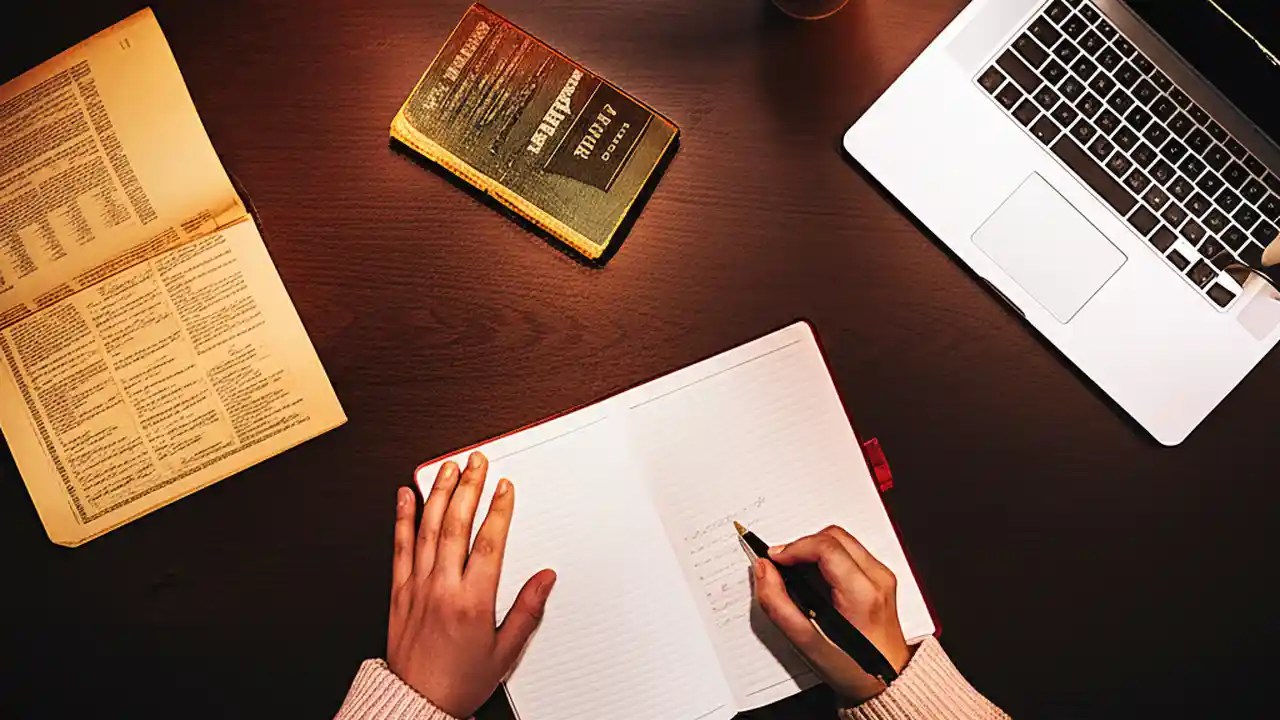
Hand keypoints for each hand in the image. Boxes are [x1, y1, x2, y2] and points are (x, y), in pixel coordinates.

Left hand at [387, 452, 556, 717]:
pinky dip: (402, 519)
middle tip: (476, 462)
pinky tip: (405, 497)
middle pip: (457, 525)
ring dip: (439, 493)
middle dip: (468, 488)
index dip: (498, 509)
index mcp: (472, 602)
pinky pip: (400, 547)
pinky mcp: (398, 591)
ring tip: (448, 468)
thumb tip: (546, 578)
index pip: (488, 542)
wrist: (415, 703)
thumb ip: (527, 611)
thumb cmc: (459, 681)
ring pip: (428, 528)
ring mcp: (417, 586)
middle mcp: (442, 588)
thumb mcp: (505, 652)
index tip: (504, 487)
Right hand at [753, 525, 910, 705]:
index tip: (774, 558)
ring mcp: (882, 576)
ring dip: (814, 550)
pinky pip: (849, 552)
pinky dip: (826, 558)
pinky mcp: (881, 577)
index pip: (825, 547)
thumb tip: (764, 570)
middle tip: (783, 566)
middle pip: (833, 537)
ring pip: (841, 540)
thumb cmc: (852, 667)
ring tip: (798, 575)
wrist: (886, 680)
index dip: (794, 547)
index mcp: (862, 594)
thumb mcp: (805, 641)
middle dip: (802, 546)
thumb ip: (777, 603)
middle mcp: (877, 579)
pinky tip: (817, 581)